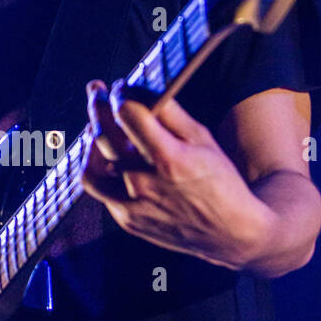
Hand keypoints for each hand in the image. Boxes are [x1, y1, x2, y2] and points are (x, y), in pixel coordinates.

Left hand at [80, 79, 273, 268]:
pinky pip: (102, 191)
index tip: (120, 86)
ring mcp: (133, 206)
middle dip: (96, 106)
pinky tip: (110, 158)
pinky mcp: (128, 221)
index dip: (120, 93)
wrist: (230, 233)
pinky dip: (102, 170)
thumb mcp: (203, 140)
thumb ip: (171, 113)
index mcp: (169, 158)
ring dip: (90, 143)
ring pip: (92, 169)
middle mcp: (145, 183)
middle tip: (96, 92)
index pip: (128, 113)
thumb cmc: (220, 181)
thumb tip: (142, 89)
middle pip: (103, 136)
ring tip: (95, 128)